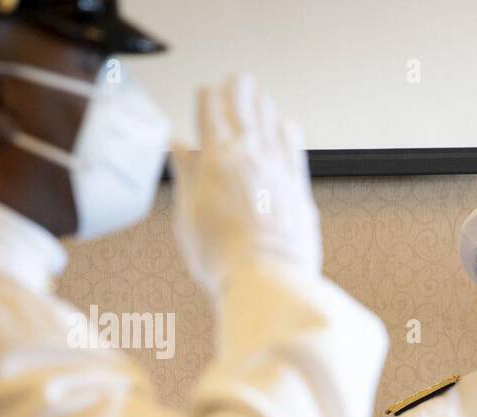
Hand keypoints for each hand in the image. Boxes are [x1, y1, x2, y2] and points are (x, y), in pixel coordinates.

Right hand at [171, 74, 320, 294]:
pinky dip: (288, 133)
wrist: (265, 278)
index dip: (208, 99)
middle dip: (239, 93)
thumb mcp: (189, 213)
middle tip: (238, 78)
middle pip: (244, 114)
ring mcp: (277, 172)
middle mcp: (249, 158)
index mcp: (216, 160)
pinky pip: (294, 150)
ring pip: (271, 126)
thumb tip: (177, 145)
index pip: (210, 116)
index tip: (207, 88)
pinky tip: (287, 125)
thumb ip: (186, 174)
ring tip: (260, 96)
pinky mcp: (298, 190)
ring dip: (264, 107)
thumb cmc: (220, 256)